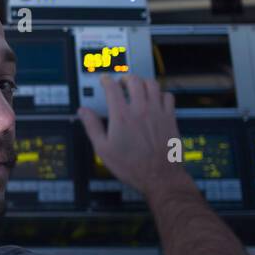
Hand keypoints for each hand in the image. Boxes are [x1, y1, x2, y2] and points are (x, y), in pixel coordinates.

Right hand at [77, 74, 192, 197]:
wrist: (159, 176)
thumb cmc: (132, 166)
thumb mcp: (103, 150)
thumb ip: (92, 127)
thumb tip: (83, 112)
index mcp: (121, 116)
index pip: (112, 88)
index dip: (106, 81)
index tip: (105, 81)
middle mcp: (140, 110)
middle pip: (134, 80)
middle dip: (126, 78)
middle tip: (122, 82)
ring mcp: (157, 112)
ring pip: (152, 84)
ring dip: (143, 82)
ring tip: (138, 87)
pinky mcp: (170, 118)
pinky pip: (168, 96)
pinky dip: (161, 94)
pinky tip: (156, 99)